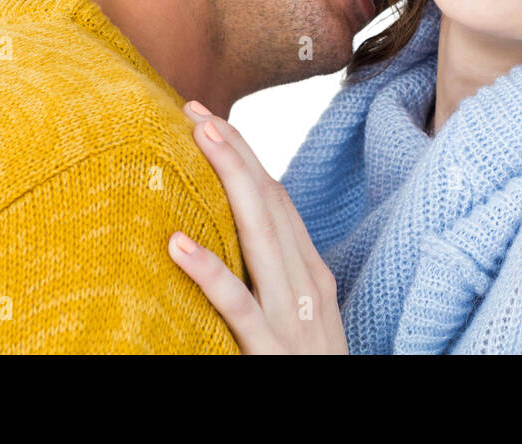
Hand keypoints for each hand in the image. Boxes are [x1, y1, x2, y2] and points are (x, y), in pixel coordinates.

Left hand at [169, 100, 348, 353]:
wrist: (343, 423)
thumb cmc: (312, 372)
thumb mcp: (302, 321)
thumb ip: (276, 281)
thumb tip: (238, 243)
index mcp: (313, 277)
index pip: (279, 203)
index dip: (247, 158)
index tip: (213, 123)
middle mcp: (307, 288)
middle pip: (270, 205)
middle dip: (236, 152)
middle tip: (197, 110)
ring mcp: (293, 320)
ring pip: (260, 237)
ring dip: (229, 181)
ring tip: (196, 140)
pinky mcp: (272, 355)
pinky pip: (238, 308)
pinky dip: (210, 272)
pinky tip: (178, 244)